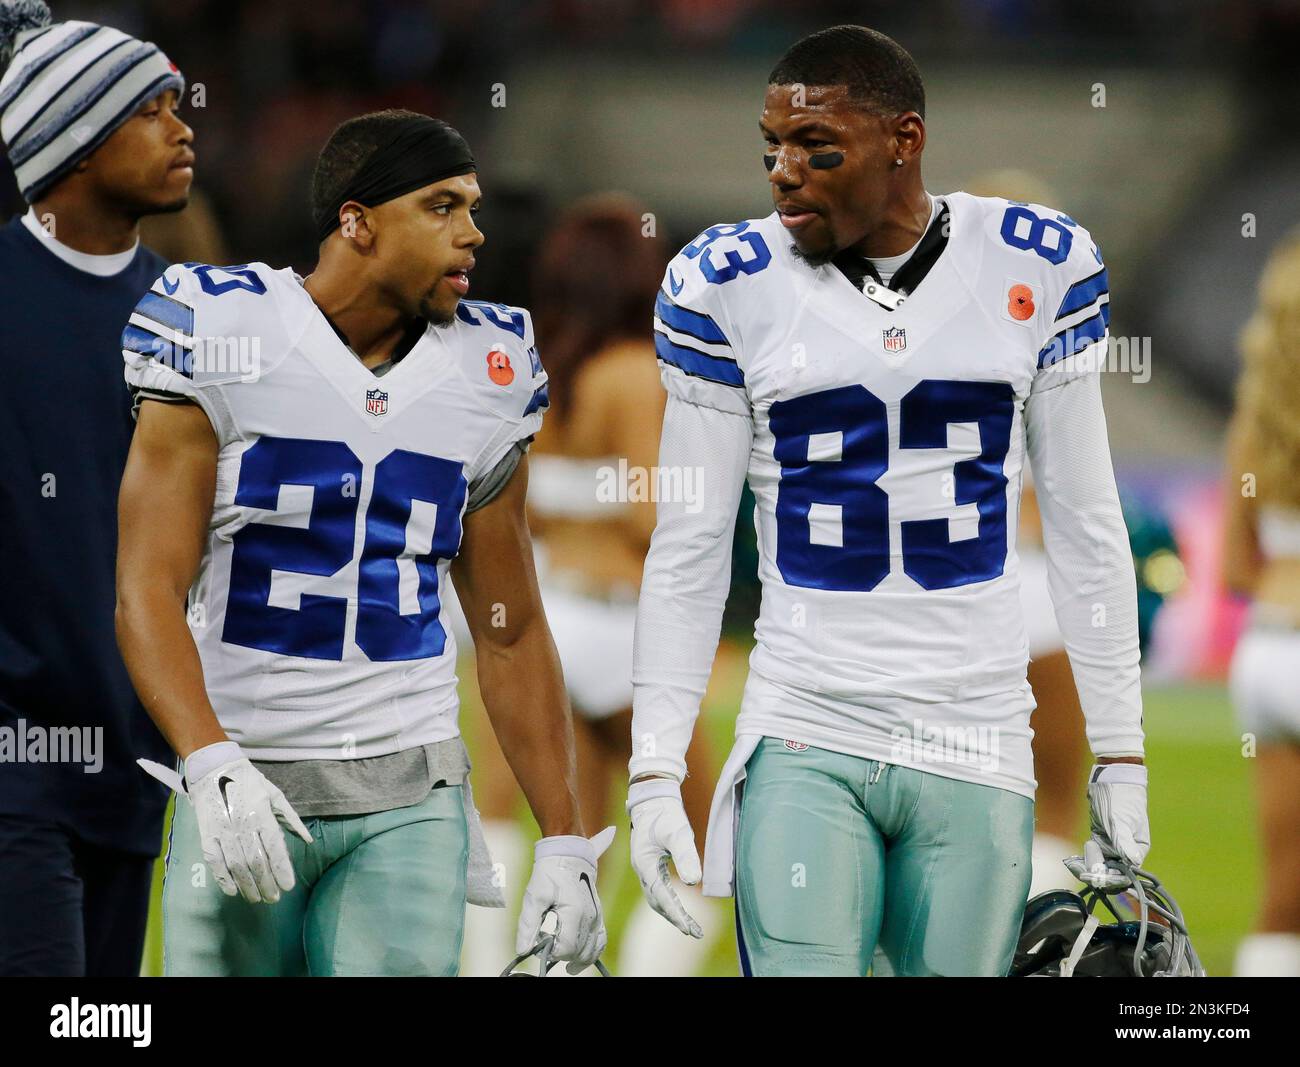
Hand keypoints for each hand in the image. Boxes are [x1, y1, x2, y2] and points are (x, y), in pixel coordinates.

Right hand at [140, 742, 311, 902]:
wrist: (213, 769)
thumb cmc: (248, 782)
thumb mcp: (275, 794)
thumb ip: (291, 818)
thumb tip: (307, 840)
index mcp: (261, 815)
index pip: (274, 849)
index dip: (282, 870)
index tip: (289, 886)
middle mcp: (242, 826)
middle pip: (256, 862)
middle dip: (267, 883)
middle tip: (274, 898)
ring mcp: (222, 832)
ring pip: (237, 866)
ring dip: (247, 886)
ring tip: (257, 899)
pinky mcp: (206, 835)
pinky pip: (215, 861)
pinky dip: (223, 878)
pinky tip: (232, 891)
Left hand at [516, 827, 614, 973]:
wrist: (569, 853)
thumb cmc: (550, 872)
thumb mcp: (534, 896)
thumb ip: (528, 925)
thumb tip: (523, 950)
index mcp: (574, 912)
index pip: (566, 948)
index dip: (552, 953)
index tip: (541, 946)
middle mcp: (590, 916)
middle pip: (580, 952)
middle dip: (563, 956)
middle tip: (548, 950)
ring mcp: (597, 916)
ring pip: (593, 949)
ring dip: (579, 959)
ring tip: (566, 965)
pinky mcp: (599, 914)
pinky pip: (600, 940)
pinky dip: (592, 952)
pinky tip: (581, 958)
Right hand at [627, 778, 702, 937]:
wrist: (652, 798)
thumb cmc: (665, 813)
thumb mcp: (678, 832)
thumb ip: (686, 855)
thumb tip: (694, 882)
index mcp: (645, 864)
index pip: (661, 896)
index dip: (676, 914)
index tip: (689, 929)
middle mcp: (642, 869)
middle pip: (657, 902)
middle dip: (675, 918)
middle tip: (695, 932)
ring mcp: (645, 868)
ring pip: (657, 898)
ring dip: (673, 912)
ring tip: (692, 926)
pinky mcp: (650, 864)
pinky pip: (658, 889)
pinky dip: (670, 901)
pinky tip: (681, 907)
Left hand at [1086, 762, 1149, 868]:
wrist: (1111, 777)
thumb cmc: (1120, 797)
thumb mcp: (1120, 820)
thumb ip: (1125, 841)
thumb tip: (1134, 861)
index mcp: (1137, 847)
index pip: (1126, 870)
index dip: (1112, 876)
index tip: (1098, 877)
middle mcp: (1127, 847)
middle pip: (1113, 867)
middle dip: (1098, 871)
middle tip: (1083, 871)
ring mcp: (1113, 841)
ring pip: (1102, 860)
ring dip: (1090, 864)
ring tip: (1076, 865)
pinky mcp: (1102, 834)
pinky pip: (1095, 850)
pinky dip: (1087, 855)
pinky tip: (1076, 860)